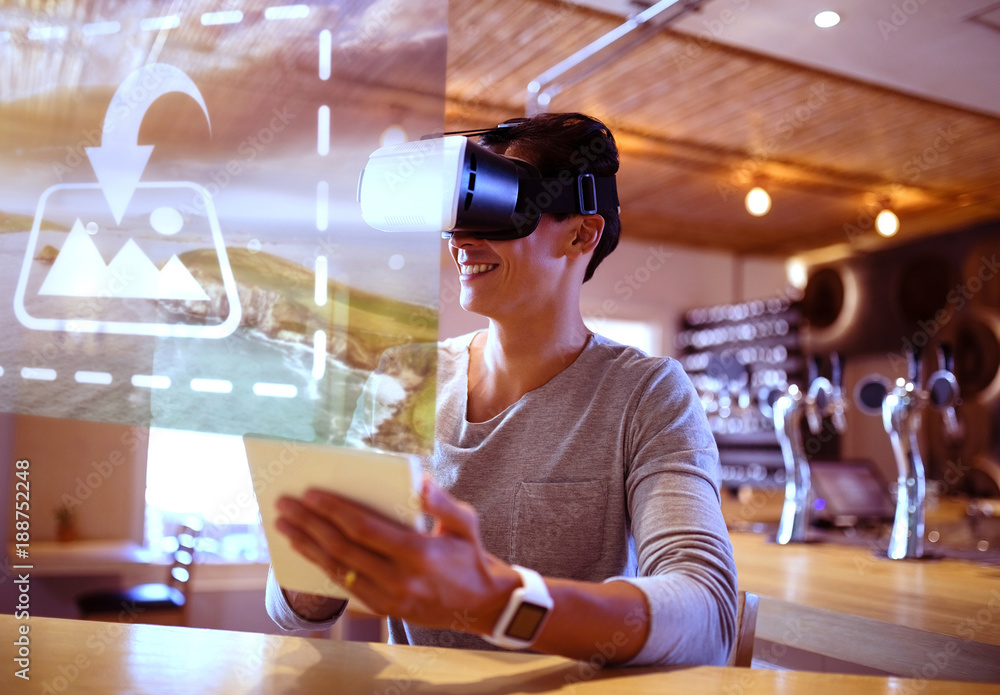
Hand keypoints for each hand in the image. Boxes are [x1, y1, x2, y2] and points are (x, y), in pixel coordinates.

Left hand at [275, 476, 518, 633]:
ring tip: (285, 527)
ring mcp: (390, 599)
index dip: (334, 510)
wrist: (482, 604)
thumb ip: (442, 502)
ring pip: (338, 570)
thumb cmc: (471, 556)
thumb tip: (418, 482)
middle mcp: (400, 580)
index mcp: (418, 553)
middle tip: (285, 505)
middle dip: (309, 524)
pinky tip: (308, 550)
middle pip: (343, 549)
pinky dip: (324, 566)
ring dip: (308, 546)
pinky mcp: (385, 610)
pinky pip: (347, 587)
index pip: (365, 529)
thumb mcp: (466, 524)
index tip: (310, 493)